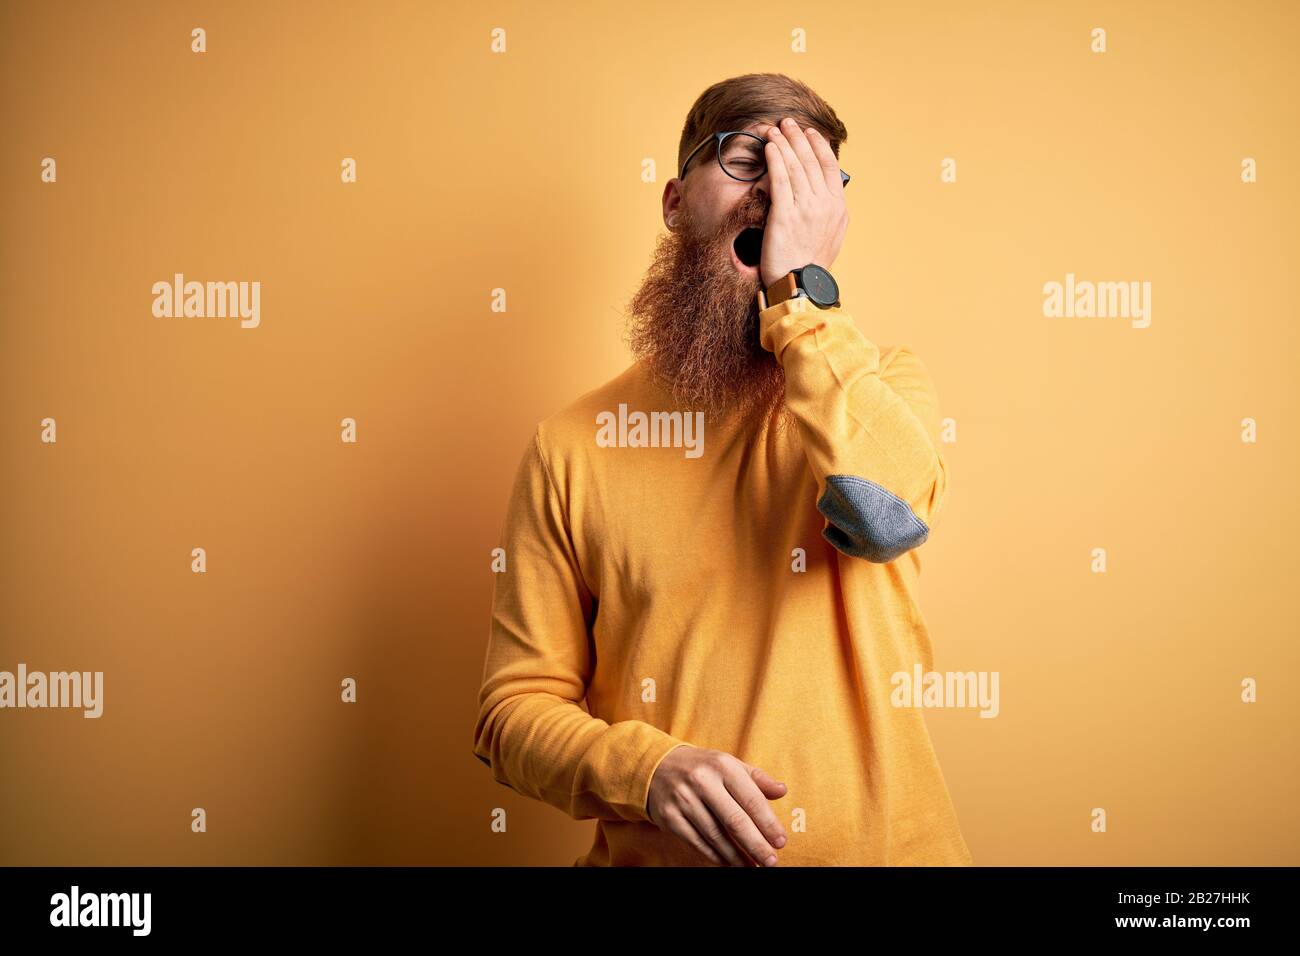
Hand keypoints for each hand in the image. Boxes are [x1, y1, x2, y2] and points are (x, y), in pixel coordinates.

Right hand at [645, 744, 788, 865]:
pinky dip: (716, 856)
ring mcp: (684, 800)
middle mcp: (702, 781)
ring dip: (737, 856)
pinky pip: (698, 843)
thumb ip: (757, 779)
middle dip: (756, 845)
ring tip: (753, 866)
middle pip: (735, 821)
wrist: (657, 766)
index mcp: (722, 765)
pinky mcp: (670, 817)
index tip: (780, 841)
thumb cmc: (703, 768)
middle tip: (771, 861)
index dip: (768, 823)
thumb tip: (782, 790)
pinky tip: (730, 862)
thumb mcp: (729, 765)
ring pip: (716, 836)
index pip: (751, 799)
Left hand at [757, 116, 848, 288]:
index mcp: (837, 207)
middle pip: (810, 161)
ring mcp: (806, 208)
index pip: (828, 167)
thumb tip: (827, 195)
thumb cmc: (810, 264)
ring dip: (783, 143)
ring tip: (773, 130)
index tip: (809, 133)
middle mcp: (824, 204)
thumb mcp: (831, 236)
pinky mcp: (785, 215)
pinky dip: (775, 159)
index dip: (818, 146)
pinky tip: (769, 147)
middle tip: (787, 123)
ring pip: (795, 166)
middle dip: (797, 138)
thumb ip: (830, 213)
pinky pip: (780, 179)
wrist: (800, 285)